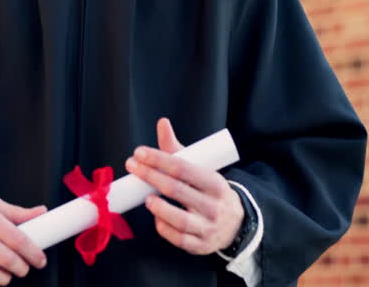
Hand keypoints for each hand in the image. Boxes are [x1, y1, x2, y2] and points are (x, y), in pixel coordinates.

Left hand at [125, 118, 244, 255]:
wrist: (236, 223)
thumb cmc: (210, 191)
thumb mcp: (201, 169)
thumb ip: (178, 150)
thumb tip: (162, 123)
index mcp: (216, 184)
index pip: (183, 168)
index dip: (158, 159)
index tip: (139, 152)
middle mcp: (214, 206)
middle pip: (177, 190)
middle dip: (151, 176)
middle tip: (132, 166)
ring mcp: (208, 228)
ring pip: (180, 220)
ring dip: (159, 208)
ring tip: (146, 198)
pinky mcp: (201, 246)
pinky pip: (179, 239)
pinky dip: (164, 228)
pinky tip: (156, 217)